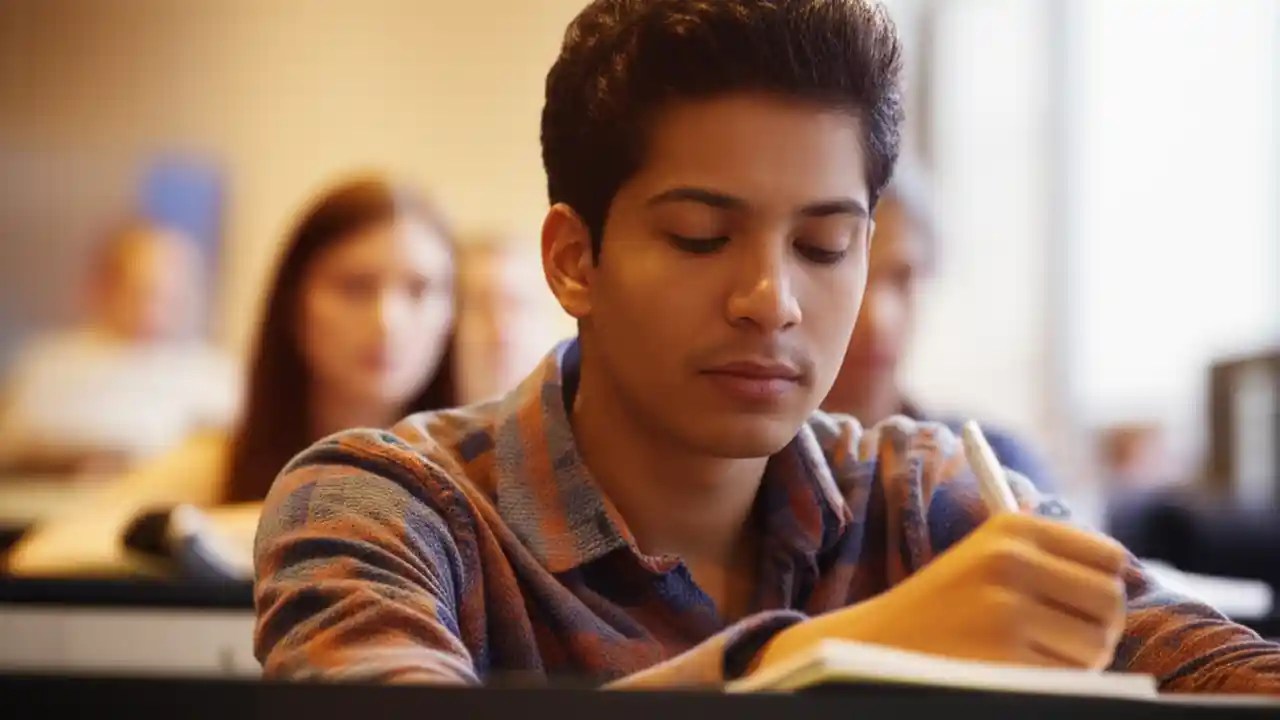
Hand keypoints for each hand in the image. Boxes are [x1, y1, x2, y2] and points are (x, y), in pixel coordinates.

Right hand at [754, 512, 1127, 671]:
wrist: (877, 642)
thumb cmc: (944, 603)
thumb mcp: (988, 556)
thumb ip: (1049, 556)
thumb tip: (1126, 574)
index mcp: (1013, 528)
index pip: (1108, 556)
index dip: (1106, 585)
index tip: (1087, 603)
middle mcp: (1013, 561)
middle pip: (1112, 601)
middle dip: (1101, 628)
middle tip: (1074, 639)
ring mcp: (1008, 611)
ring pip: (1097, 645)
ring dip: (1080, 660)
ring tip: (1037, 654)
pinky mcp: (1006, 658)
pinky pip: (1068, 677)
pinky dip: (1055, 681)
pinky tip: (1018, 671)